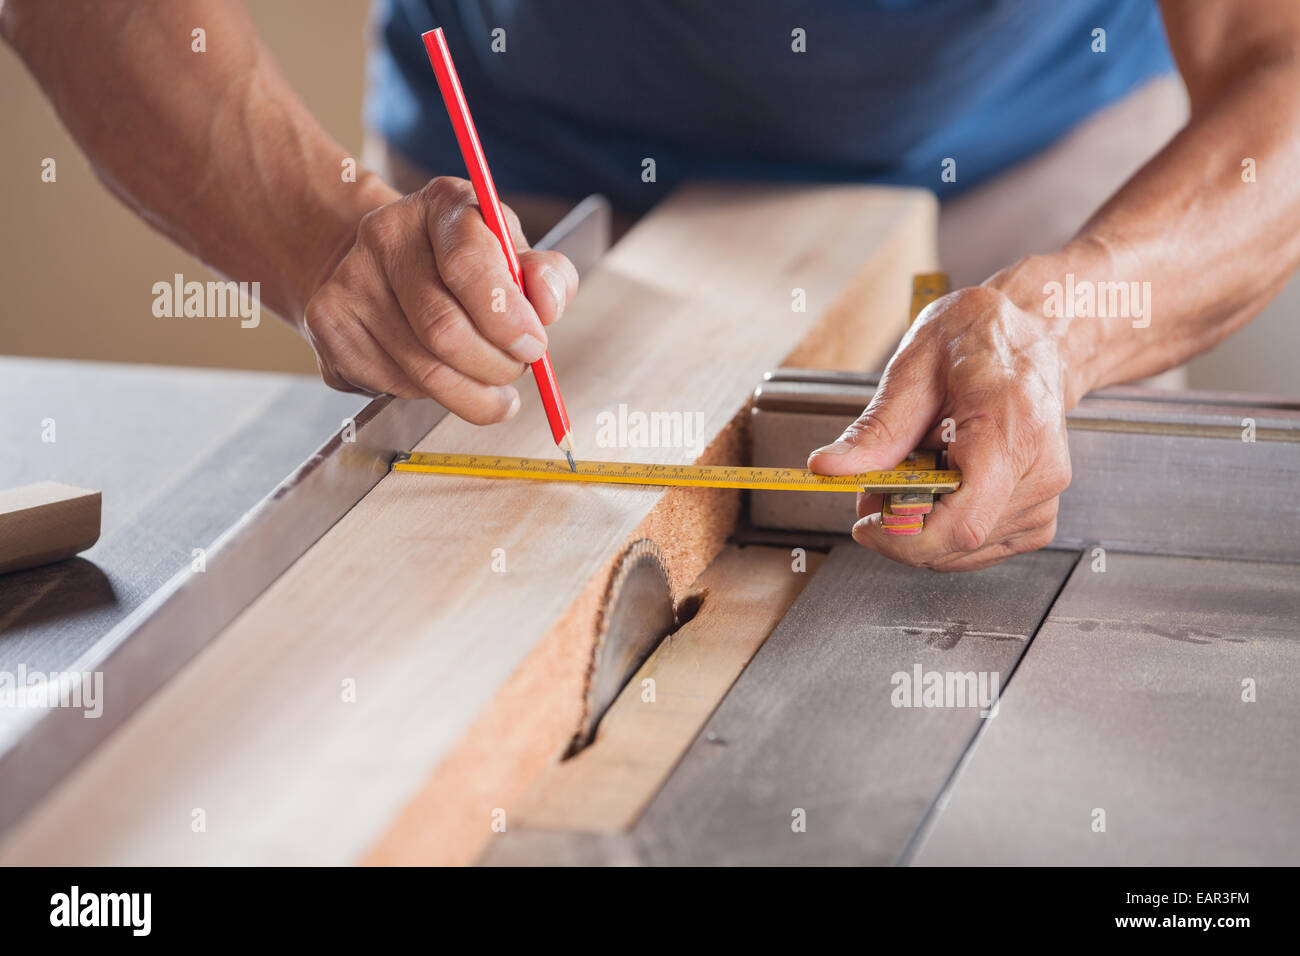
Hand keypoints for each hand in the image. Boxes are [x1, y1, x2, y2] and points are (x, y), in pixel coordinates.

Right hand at [301, 177, 578, 423]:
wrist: (380, 262)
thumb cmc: (461, 262)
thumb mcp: (512, 254)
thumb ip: (545, 276)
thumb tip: (547, 305)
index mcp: (442, 204)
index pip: (469, 264)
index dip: (507, 318)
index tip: (534, 347)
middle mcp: (385, 233)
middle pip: (444, 330)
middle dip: (495, 367)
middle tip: (515, 371)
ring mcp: (348, 280)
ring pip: (422, 371)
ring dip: (471, 394)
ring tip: (491, 388)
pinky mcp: (329, 325)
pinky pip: (394, 385)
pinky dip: (431, 396)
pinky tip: (442, 377)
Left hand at [807, 284, 1074, 570]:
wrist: (1032, 334)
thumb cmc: (980, 339)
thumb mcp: (914, 369)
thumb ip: (875, 430)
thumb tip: (828, 469)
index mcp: (1012, 429)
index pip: (963, 521)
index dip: (906, 538)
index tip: (866, 524)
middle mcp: (1039, 471)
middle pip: (959, 541)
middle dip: (901, 528)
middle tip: (872, 489)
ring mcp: (1045, 496)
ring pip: (965, 552)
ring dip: (921, 528)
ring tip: (912, 473)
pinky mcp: (1040, 512)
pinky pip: (982, 547)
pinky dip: (945, 529)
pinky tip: (941, 488)